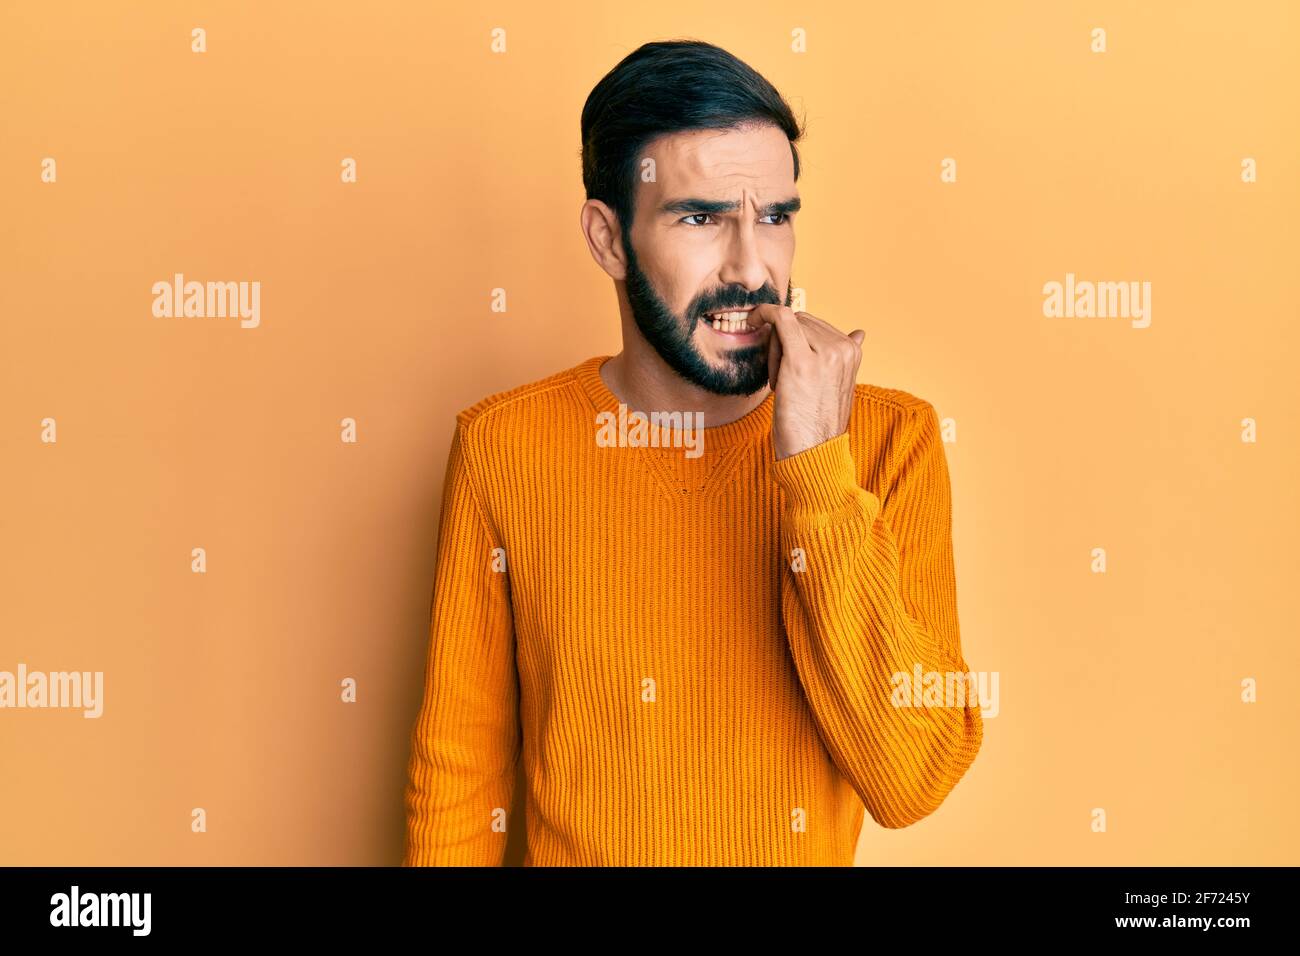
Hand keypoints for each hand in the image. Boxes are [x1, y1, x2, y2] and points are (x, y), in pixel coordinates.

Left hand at [746, 305, 865, 460]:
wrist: (814, 453)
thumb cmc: (818, 422)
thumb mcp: (838, 385)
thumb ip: (844, 356)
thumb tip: (859, 332)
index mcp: (853, 351)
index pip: (815, 325)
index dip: (794, 339)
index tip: (778, 342)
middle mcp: (843, 348)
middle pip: (801, 322)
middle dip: (784, 343)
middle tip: (783, 379)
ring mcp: (825, 353)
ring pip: (787, 325)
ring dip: (774, 349)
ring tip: (783, 383)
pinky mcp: (801, 362)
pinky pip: (781, 319)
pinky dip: (764, 313)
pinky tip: (753, 319)